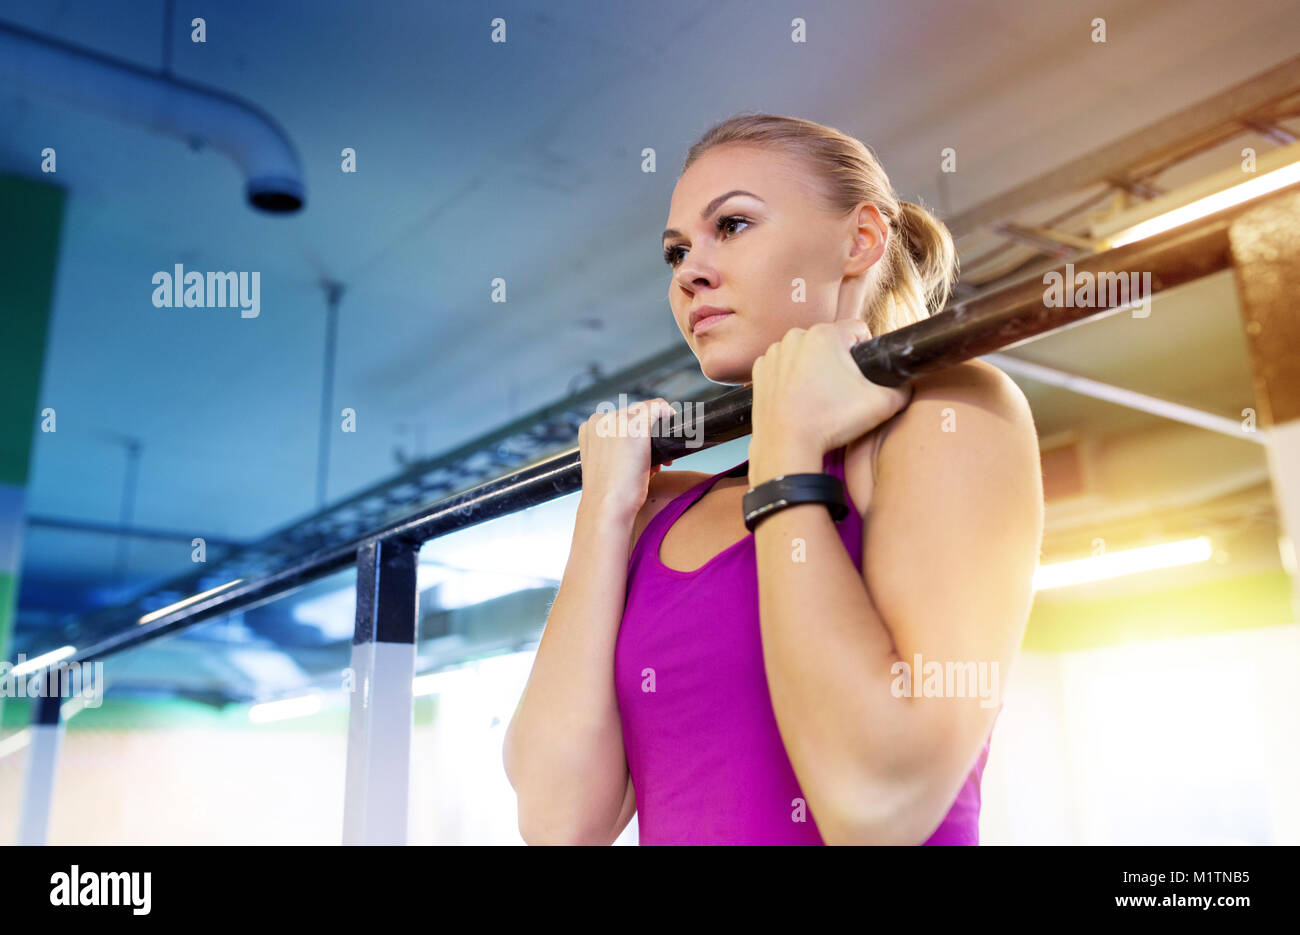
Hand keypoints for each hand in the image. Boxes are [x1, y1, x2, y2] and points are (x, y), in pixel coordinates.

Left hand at [749, 320, 911, 479]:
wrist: (787, 446)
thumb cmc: (829, 422)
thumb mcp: (882, 404)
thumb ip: (903, 387)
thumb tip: (907, 383)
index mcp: (824, 334)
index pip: (858, 330)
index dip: (865, 353)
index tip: (860, 376)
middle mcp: (795, 337)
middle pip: (830, 343)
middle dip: (838, 362)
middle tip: (840, 393)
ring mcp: (774, 353)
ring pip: (806, 354)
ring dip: (814, 369)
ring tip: (818, 398)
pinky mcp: (760, 371)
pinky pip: (784, 367)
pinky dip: (791, 380)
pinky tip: (799, 399)